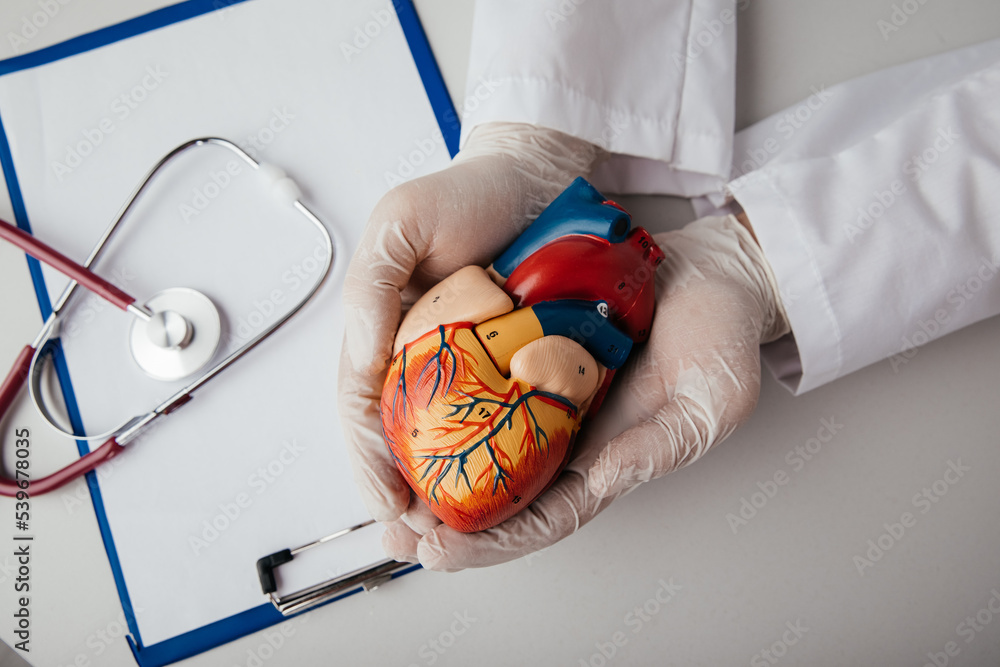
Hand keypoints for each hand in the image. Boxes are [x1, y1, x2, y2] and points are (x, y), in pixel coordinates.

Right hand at [339, 123, 601, 521]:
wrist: (536, 176)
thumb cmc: (466, 192)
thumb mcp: (400, 221)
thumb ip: (371, 285)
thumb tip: (363, 356)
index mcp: (383, 332)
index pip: (364, 412)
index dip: (369, 465)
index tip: (387, 510)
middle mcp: (420, 355)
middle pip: (401, 441)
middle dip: (403, 497)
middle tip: (418, 543)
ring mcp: (467, 363)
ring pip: (447, 443)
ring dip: (446, 494)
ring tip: (456, 539)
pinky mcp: (514, 363)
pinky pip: (501, 420)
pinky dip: (495, 460)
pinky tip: (501, 494)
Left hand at [381, 213, 788, 569]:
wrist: (711, 272)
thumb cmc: (721, 338)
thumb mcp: (710, 401)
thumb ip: (658, 446)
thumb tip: (601, 476)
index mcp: (608, 461)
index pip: (541, 520)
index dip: (489, 544)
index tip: (438, 550)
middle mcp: (568, 437)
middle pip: (498, 497)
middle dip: (443, 522)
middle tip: (394, 531)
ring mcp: (547, 397)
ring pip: (480, 447)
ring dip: (432, 472)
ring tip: (385, 486)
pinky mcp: (532, 355)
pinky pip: (482, 387)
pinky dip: (445, 405)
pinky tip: (407, 412)